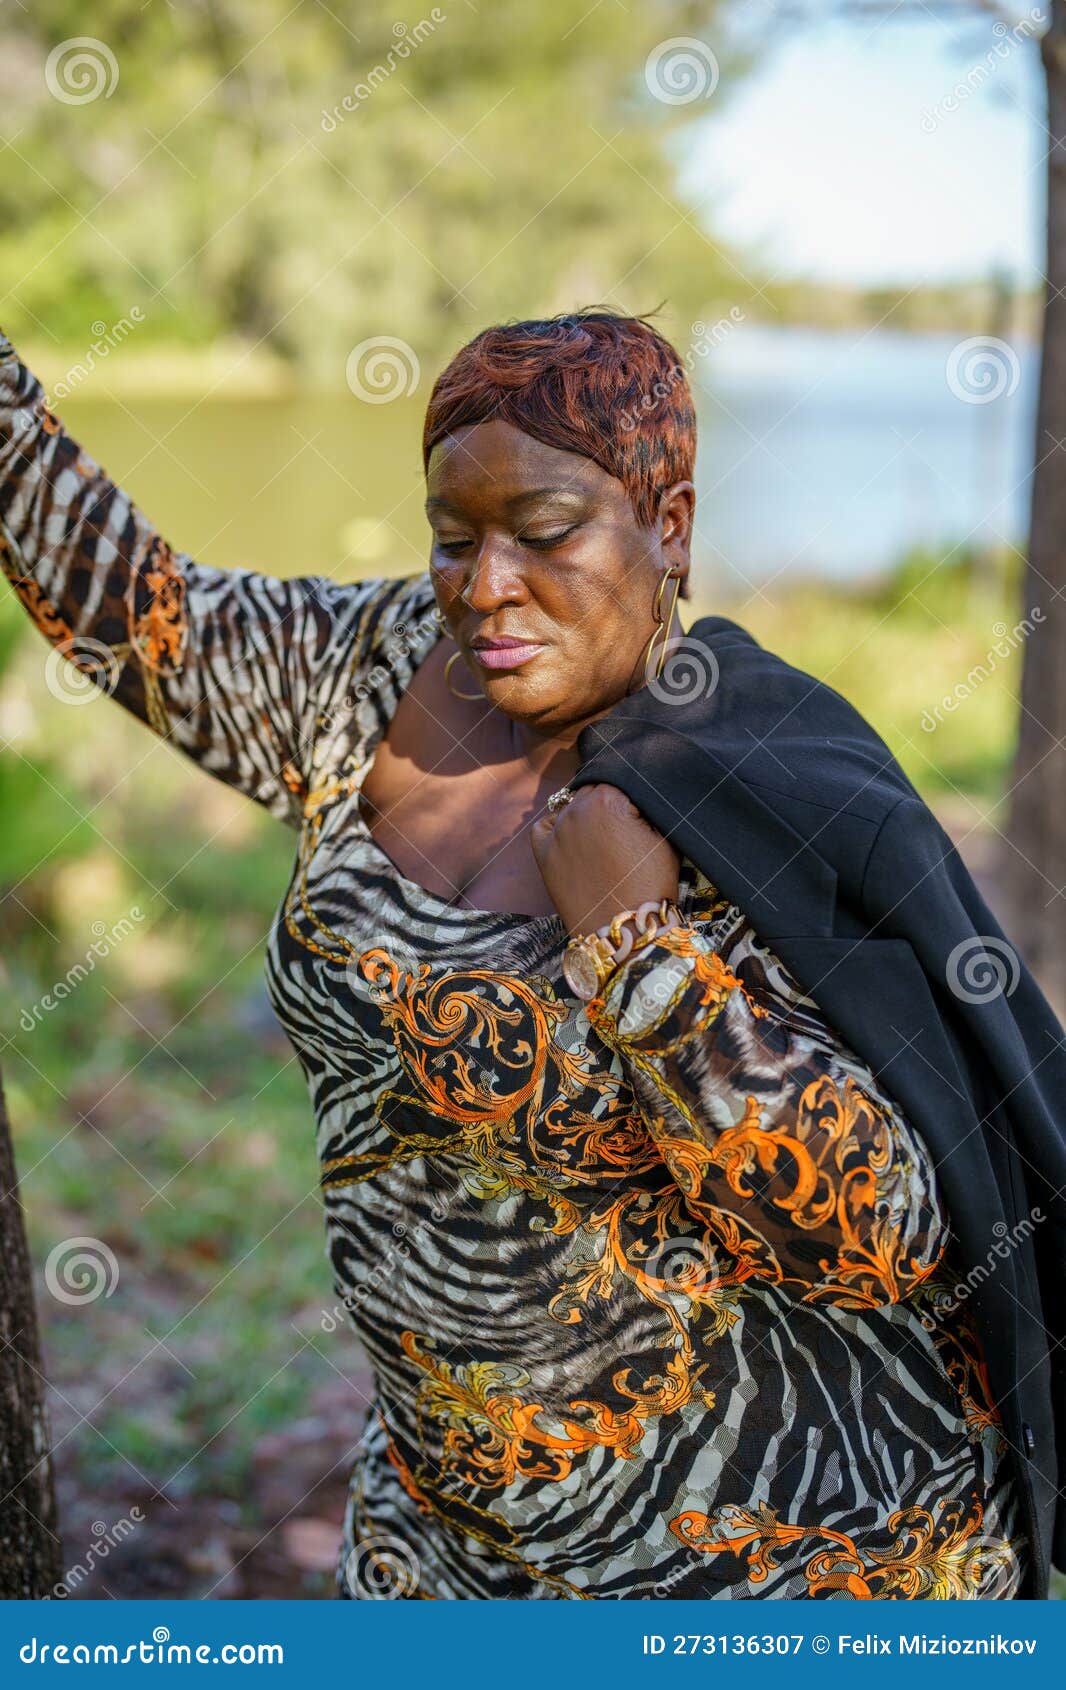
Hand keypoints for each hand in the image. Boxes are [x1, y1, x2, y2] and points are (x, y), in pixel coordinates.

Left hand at [530, 783, 679, 936]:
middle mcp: (575, 810)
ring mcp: (556, 831)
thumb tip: (638, 794)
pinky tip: (574, 839)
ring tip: (602, 839)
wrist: (623, 929)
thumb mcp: (664, 836)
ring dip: (585, 815)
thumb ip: (647, 806)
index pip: (620, 782)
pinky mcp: (543, 853)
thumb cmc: (649, 884)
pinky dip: (557, 826)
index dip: (633, 799)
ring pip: (570, 807)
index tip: (640, 817)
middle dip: (608, 804)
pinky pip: (544, 826)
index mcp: (606, 800)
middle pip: (593, 791)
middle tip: (622, 830)